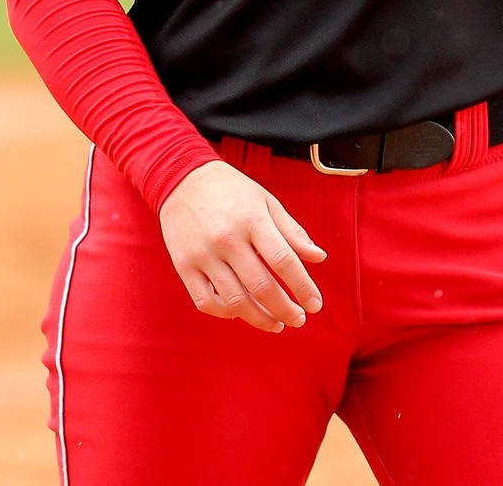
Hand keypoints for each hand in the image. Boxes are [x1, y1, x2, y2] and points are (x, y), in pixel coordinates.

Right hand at [158, 160, 325, 332]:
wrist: (182, 179)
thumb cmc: (232, 191)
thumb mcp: (266, 203)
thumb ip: (292, 232)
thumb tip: (320, 258)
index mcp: (252, 220)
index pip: (284, 261)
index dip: (303, 287)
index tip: (316, 305)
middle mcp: (227, 239)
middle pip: (261, 287)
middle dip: (285, 309)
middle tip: (299, 319)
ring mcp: (203, 254)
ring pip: (235, 301)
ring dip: (260, 319)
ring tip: (277, 323)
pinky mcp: (183, 266)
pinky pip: (206, 302)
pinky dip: (226, 313)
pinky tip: (242, 313)